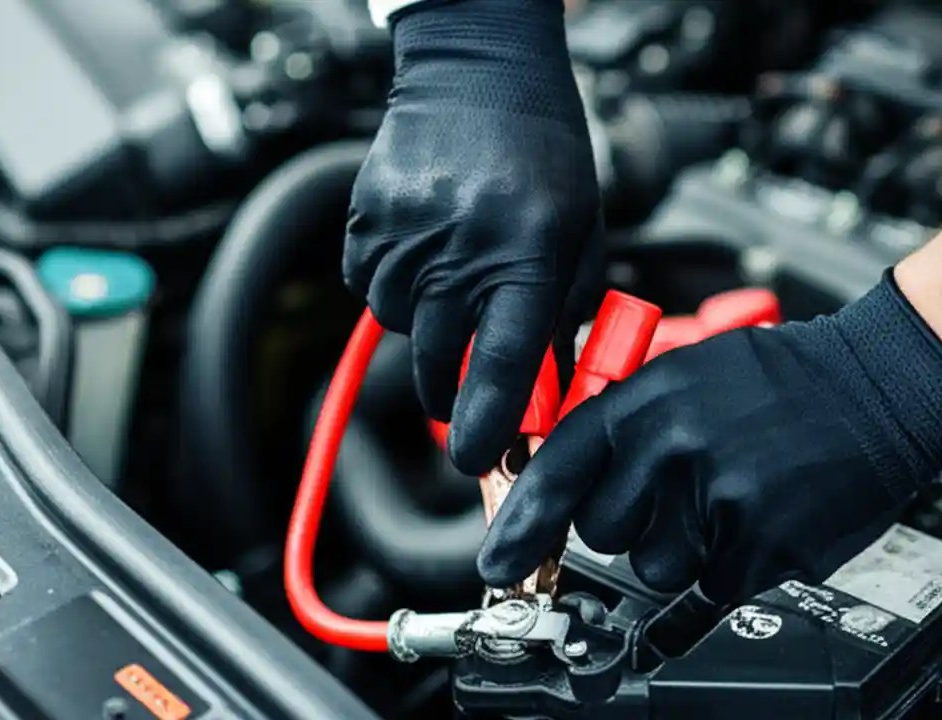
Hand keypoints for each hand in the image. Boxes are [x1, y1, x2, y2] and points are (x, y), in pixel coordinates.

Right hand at [344, 0, 602, 474]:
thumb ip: (560, 320)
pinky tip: (426, 248)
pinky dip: (396, 287)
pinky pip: (370, 290)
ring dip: (428, 326)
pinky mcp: (365, 221)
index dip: (490, 428)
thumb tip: (540, 398)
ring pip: (402, 331)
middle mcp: (461, 247)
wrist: (479, 75)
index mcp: (527, 253)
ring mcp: (405, 233)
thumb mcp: (577, 239)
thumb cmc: (544, 159)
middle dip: (455, 390)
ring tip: (457, 272)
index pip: (502, 366)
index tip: (482, 462)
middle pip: (439, 367)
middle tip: (470, 377)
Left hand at [478, 274, 941, 601]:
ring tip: (727, 502)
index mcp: (646, 401)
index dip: (522, 523)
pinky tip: (751, 528)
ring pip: (657, 568)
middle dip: (627, 527)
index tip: (500, 560)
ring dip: (682, 551)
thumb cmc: (781, 379)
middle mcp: (673, 447)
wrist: (876, 386)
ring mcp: (719, 500)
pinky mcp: (763, 545)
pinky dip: (726, 569)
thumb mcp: (687, 374)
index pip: (557, 470)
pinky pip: (711, 589)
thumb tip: (571, 478)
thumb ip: (627, 423)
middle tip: (675, 496)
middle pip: (603, 532)